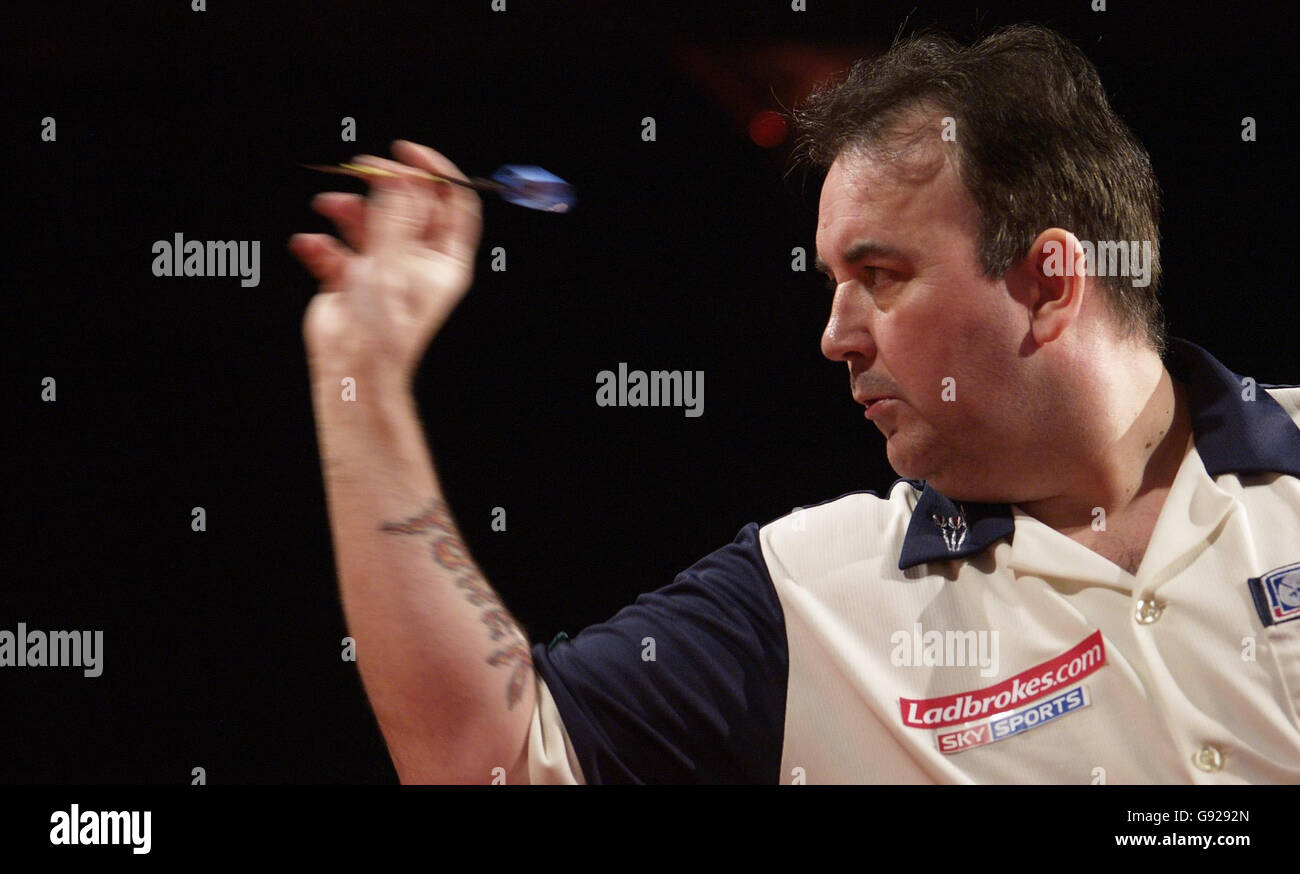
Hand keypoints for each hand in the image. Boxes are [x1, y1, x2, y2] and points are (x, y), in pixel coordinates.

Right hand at [289, 140, 482, 377]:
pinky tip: (311, 246)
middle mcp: (415, 261)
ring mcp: (382, 269)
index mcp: (443, 259)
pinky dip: (320, 243)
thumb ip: (397, 213)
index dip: (435, 174)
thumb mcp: (396, 260)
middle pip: (407, 206)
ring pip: (368, 221)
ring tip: (328, 206)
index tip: (408, 152)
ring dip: (347, 208)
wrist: (350, 366)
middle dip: (384, 185)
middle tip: (363, 167)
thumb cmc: (384, 323)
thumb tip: (401, 174)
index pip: (453, 205)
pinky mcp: (349, 279)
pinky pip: (335, 248)